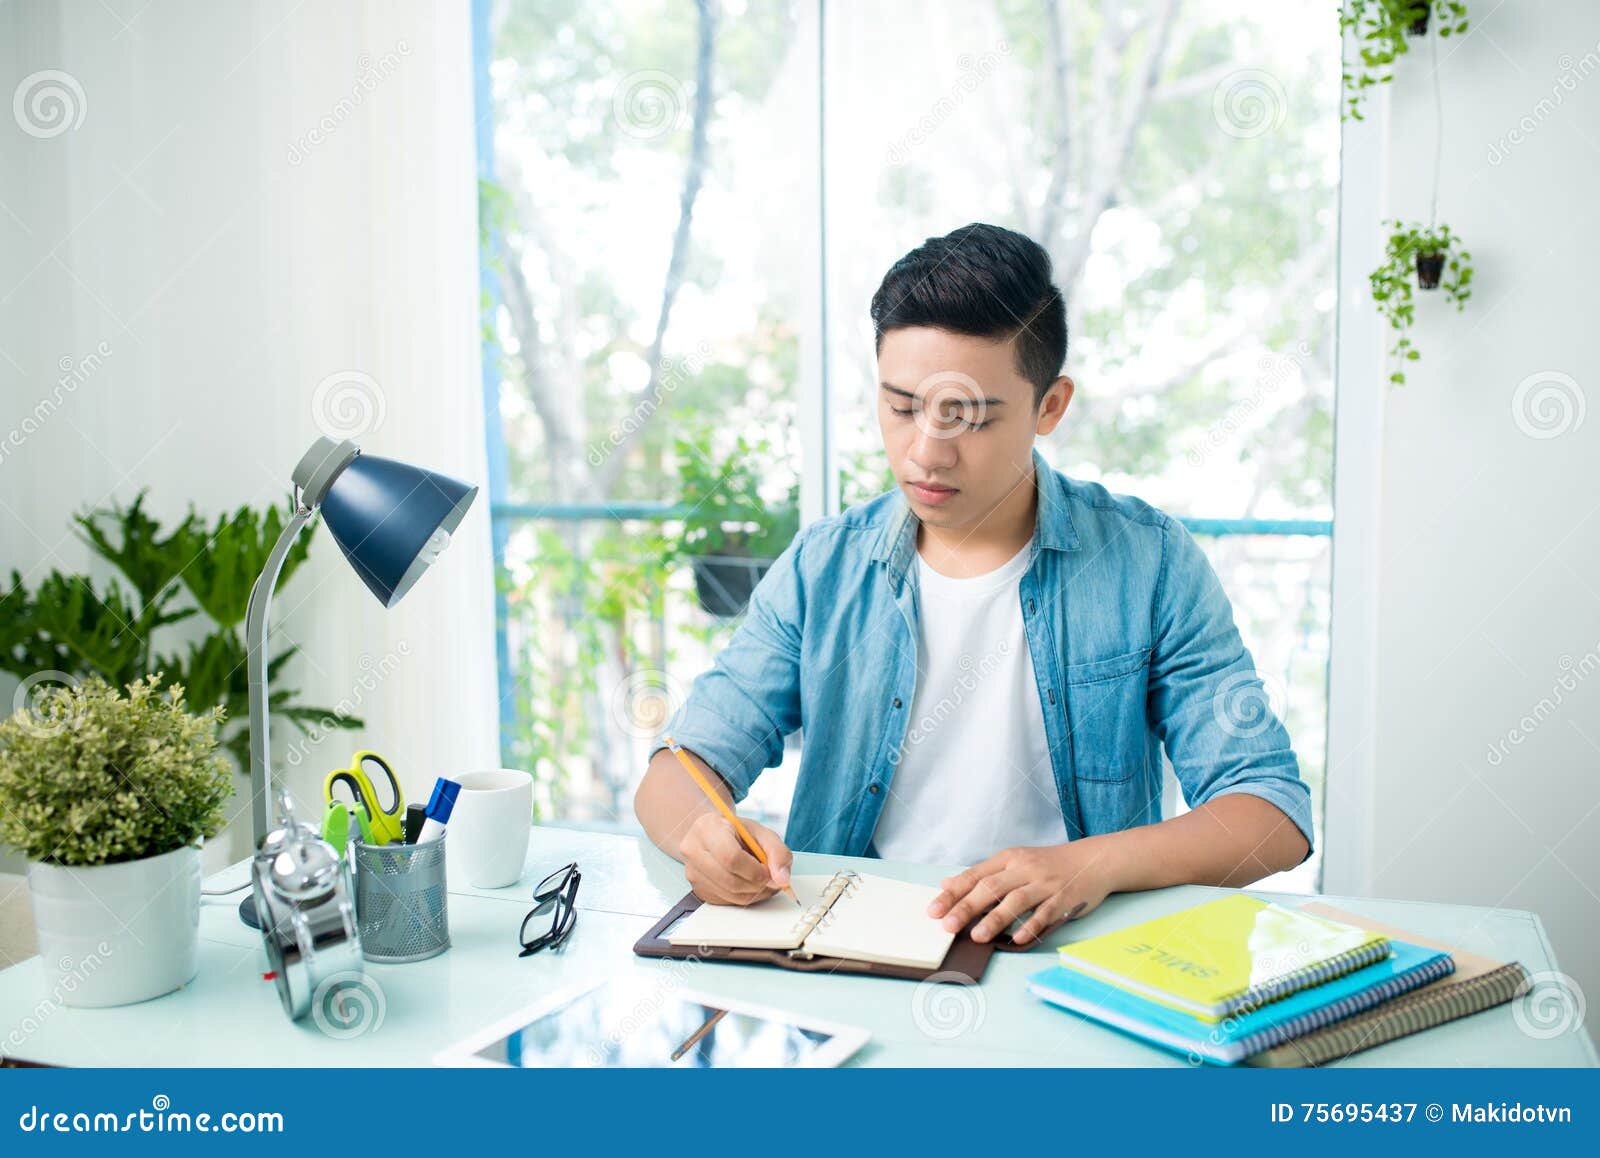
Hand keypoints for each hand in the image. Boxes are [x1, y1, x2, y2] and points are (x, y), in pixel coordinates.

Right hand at [680, 812, 792, 905]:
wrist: (713, 835)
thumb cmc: (736, 832)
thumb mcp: (761, 832)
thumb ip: (778, 852)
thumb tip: (782, 880)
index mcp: (707, 828)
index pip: (731, 857)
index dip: (755, 870)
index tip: (770, 871)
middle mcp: (693, 850)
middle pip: (730, 881)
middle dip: (758, 884)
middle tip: (771, 879)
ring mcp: (692, 872)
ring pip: (730, 895)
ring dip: (754, 893)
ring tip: (763, 881)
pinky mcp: (698, 889)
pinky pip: (727, 902)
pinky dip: (744, 897)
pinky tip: (749, 884)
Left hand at [927, 842, 1113, 944]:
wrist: (1093, 860)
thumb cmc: (1047, 865)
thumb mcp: (1013, 862)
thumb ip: (982, 874)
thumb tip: (946, 884)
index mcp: (1008, 858)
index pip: (975, 875)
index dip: (953, 894)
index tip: (933, 910)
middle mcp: (1024, 868)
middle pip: (991, 888)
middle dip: (967, 908)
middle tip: (948, 926)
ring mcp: (1045, 883)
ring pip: (1016, 901)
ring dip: (995, 919)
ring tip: (977, 936)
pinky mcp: (1064, 898)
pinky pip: (1045, 913)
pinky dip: (1030, 926)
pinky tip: (1016, 939)